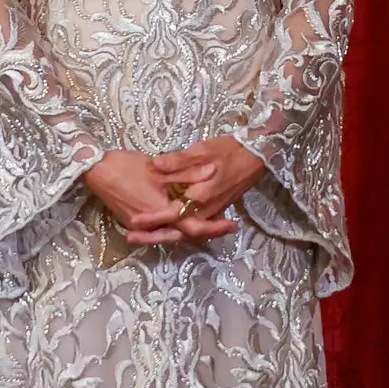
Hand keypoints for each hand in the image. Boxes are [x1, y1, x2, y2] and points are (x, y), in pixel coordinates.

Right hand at [82, 150, 219, 244]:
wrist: (94, 171)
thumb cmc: (125, 166)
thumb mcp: (159, 168)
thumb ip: (187, 172)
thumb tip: (213, 171)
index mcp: (160, 211)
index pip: (193, 226)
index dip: (214, 226)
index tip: (232, 224)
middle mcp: (152, 225)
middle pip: (185, 234)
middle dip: (208, 230)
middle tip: (228, 227)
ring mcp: (143, 226)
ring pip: (173, 232)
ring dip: (192, 228)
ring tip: (213, 222)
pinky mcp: (136, 222)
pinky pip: (161, 228)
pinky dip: (175, 225)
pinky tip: (186, 218)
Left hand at [126, 136, 266, 245]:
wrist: (257, 156)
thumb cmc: (229, 150)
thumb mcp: (203, 150)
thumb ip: (179, 161)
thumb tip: (156, 164)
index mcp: (201, 195)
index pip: (172, 212)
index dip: (153, 217)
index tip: (134, 221)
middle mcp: (206, 209)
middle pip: (177, 229)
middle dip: (153, 235)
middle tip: (131, 237)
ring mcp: (212, 212)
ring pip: (185, 230)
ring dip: (164, 234)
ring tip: (141, 235)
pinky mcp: (216, 211)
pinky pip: (195, 225)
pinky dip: (178, 229)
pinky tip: (165, 227)